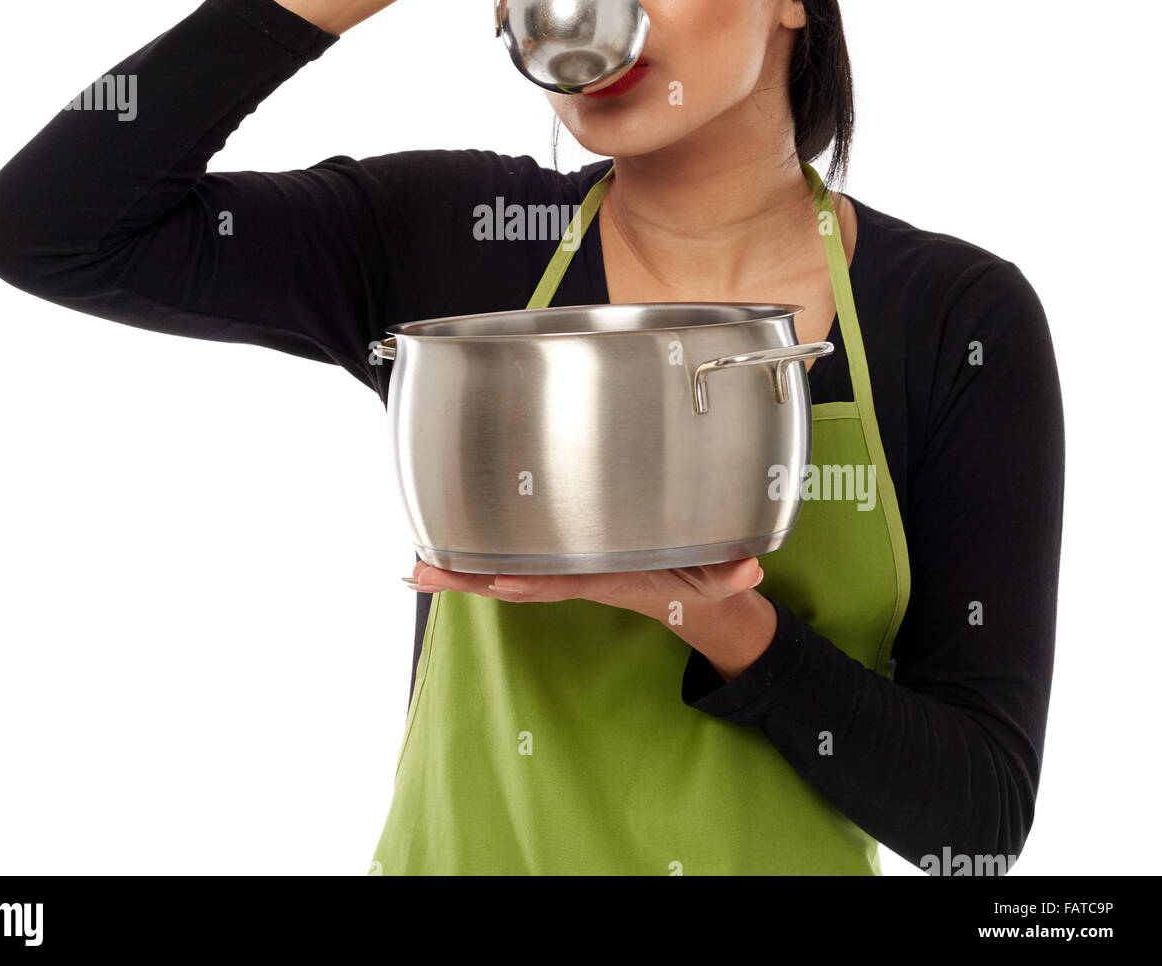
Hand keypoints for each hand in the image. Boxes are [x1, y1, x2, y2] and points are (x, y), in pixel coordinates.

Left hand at [403, 556, 777, 681]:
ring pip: (502, 573)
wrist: (695, 606)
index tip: (494, 582)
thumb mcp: (719, 581)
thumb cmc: (699, 586)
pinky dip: (475, 562)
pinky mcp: (561, 561)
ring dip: (458, 572)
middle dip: (465, 579)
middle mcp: (576, 577)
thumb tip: (749, 571)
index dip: (529, 583)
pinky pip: (512, 562)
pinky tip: (442, 556)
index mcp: (606, 579)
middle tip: (417, 573)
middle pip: (513, 581)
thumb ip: (731, 575)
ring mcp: (564, 571)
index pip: (562, 581)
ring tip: (412, 567)